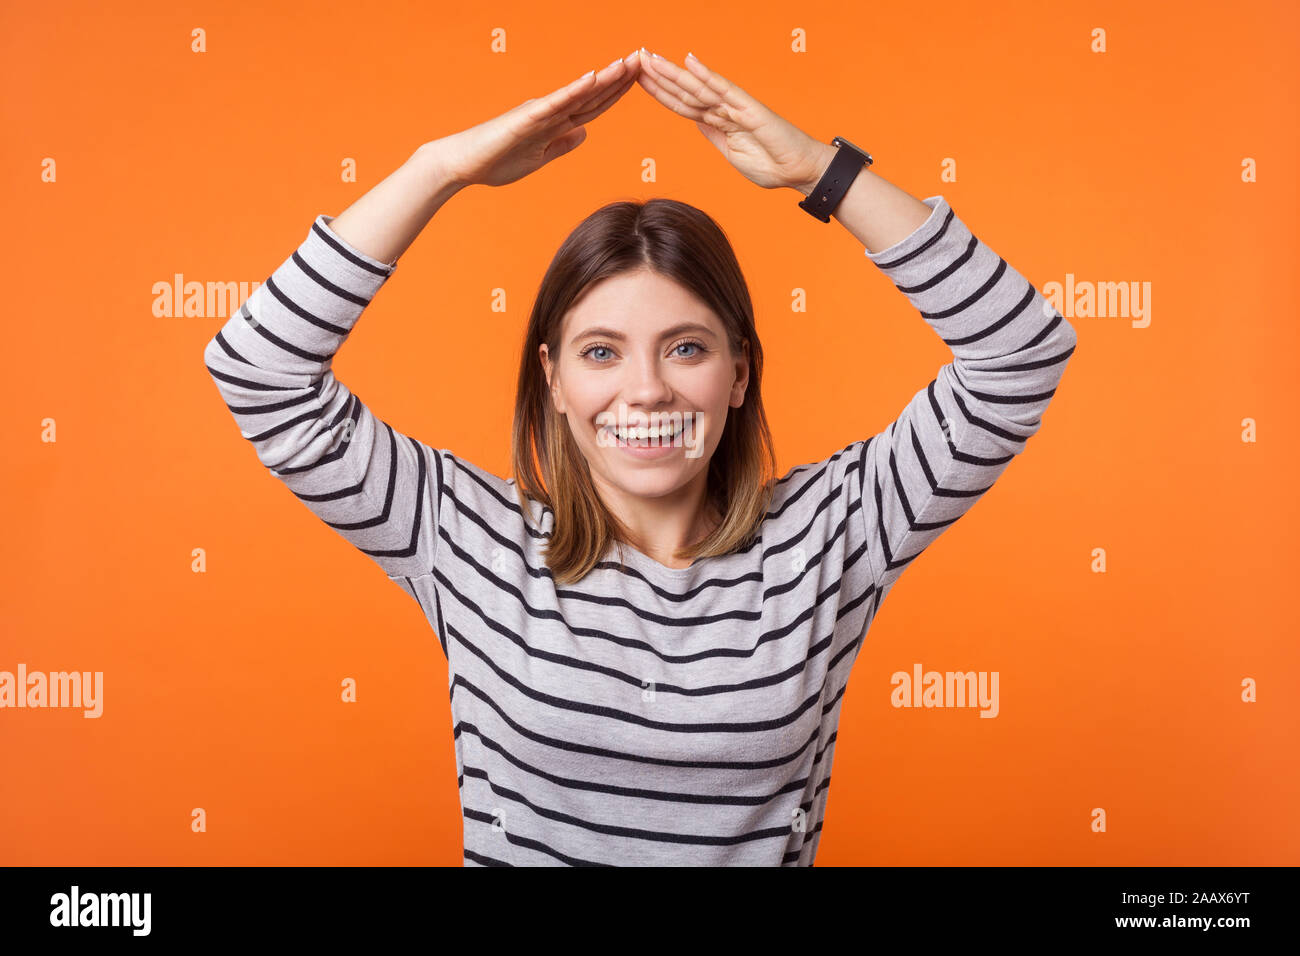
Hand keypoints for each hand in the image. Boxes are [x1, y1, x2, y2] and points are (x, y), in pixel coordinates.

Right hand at [433, 52, 641, 188]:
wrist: (463, 164)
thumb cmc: (495, 161)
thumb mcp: (539, 158)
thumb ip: (561, 145)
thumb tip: (584, 133)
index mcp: (555, 124)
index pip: (594, 107)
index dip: (617, 93)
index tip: (638, 79)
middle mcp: (551, 112)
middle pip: (593, 95)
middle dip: (619, 79)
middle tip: (643, 58)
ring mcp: (539, 113)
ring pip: (579, 94)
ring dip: (604, 79)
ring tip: (627, 62)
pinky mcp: (526, 118)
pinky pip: (556, 102)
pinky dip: (575, 90)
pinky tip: (593, 78)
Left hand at [634, 50, 833, 191]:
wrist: (798, 171)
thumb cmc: (771, 164)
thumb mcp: (731, 153)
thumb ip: (714, 134)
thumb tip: (696, 121)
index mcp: (717, 122)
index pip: (682, 103)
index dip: (660, 91)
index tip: (639, 79)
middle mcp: (723, 109)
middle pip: (684, 90)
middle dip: (659, 75)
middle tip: (636, 57)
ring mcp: (735, 106)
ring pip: (698, 86)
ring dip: (673, 72)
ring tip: (651, 58)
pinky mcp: (749, 108)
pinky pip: (724, 89)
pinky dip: (706, 75)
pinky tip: (688, 62)